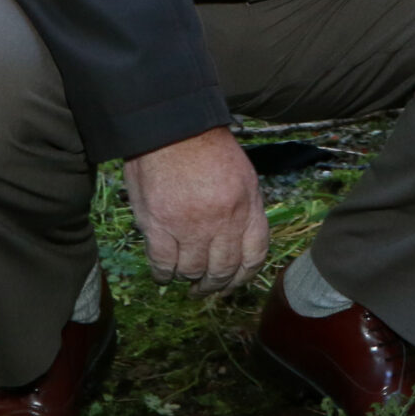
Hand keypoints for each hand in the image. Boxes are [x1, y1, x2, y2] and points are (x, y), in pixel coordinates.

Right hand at [123, 126, 269, 296]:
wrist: (171, 127)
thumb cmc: (206, 146)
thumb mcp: (243, 175)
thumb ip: (245, 209)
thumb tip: (240, 240)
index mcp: (247, 207)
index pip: (254, 256)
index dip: (244, 276)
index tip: (234, 282)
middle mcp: (223, 222)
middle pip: (224, 269)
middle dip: (215, 284)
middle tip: (206, 289)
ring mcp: (190, 226)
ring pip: (193, 271)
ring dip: (189, 279)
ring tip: (184, 279)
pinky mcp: (159, 226)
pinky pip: (163, 264)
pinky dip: (164, 274)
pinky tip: (163, 275)